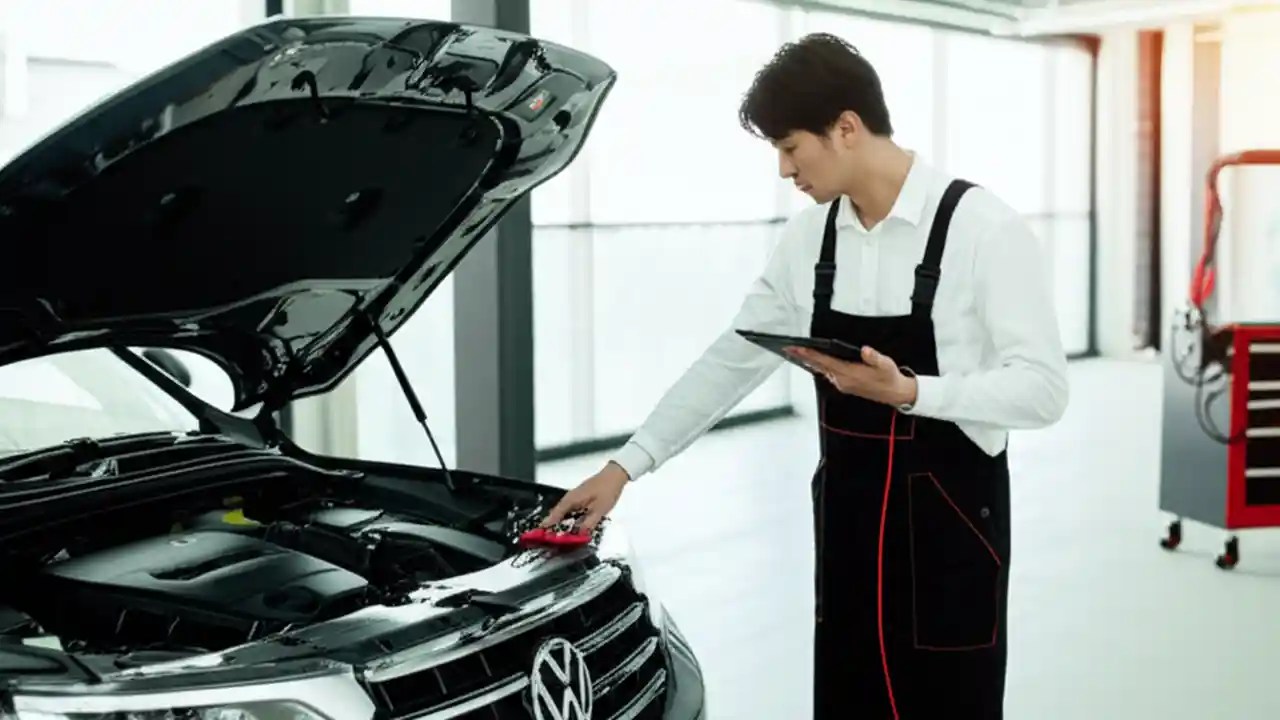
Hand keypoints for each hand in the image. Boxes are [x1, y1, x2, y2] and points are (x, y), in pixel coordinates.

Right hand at [540, 461, 629, 532]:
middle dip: (551, 527)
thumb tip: (579, 535)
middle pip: (556, 515)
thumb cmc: (607, 490)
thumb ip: (588, 524)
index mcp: (571, 500)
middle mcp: (569, 498)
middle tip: (547, 540)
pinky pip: (569, 510)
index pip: (554, 516)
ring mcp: (574, 497)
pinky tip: (571, 526)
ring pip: (562, 513)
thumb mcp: (599, 511)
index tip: (539, 536)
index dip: (547, 527)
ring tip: (556, 536)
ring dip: (559, 523)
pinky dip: (567, 519)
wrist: (615, 475)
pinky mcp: (579, 498)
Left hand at [786, 345, 916, 406]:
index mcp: (850, 374)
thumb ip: (874, 357)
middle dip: (804, 357)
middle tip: (789, 348)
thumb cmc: (889, 377)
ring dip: (810, 361)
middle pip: (819, 366)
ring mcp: (842, 383)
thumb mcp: (886, 364)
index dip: (811, 355)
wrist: (895, 393)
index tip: (798, 349)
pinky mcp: (844, 384)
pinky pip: (827, 373)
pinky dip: (819, 365)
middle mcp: (843, 380)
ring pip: (822, 370)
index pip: (826, 362)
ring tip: (797, 352)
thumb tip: (865, 351)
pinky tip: (813, 360)